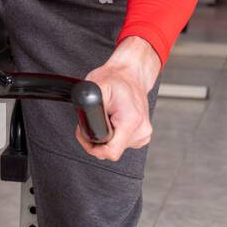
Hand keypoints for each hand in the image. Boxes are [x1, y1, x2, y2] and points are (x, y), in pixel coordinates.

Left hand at [76, 36, 160, 160]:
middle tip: (89, 122)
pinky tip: (112, 122)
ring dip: (104, 137)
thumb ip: (89, 104)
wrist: (132, 74)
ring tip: (103, 118)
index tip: (84, 134)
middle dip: (96, 140)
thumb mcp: (97, 86)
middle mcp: (141, 131)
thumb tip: (83, 117)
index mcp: (131, 121)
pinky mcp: (142, 135)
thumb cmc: (116, 78)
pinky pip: (121, 143)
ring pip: (116, 148)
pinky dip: (113, 135)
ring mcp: (143, 134)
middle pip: (111, 151)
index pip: (111, 152)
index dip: (92, 147)